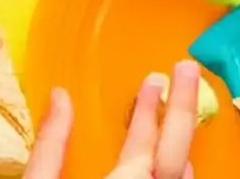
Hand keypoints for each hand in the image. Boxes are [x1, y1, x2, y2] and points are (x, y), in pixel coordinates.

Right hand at [24, 60, 202, 178]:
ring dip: (180, 145)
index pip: (145, 144)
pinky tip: (177, 163)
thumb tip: (59, 96)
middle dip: (183, 110)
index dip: (150, 109)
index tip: (155, 78)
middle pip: (176, 154)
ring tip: (179, 116)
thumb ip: (51, 147)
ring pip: (181, 177)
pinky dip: (177, 173)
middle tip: (188, 71)